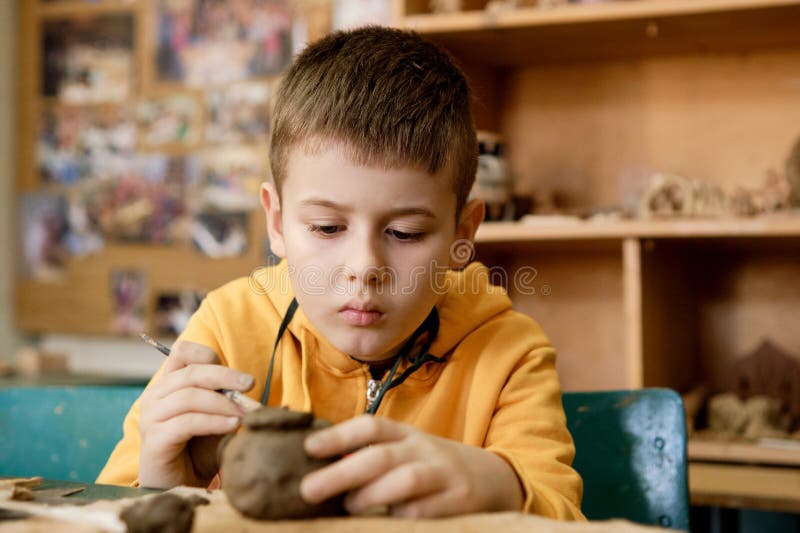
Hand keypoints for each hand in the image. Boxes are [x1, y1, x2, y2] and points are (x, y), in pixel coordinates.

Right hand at [138, 341, 254, 487]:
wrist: (180, 486)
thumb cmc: (198, 450)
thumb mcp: (216, 417)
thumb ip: (226, 398)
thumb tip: (251, 385)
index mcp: (168, 385)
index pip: (180, 353)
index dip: (205, 353)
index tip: (231, 368)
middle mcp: (155, 397)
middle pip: (190, 373)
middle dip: (225, 377)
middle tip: (250, 384)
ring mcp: (151, 418)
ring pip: (189, 396)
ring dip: (223, 402)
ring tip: (245, 413)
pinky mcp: (154, 440)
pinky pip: (187, 422)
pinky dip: (214, 421)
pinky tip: (233, 425)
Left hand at [299, 415, 522, 517]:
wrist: (493, 478)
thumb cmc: (432, 468)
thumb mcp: (406, 452)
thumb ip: (370, 455)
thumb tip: (316, 467)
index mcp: (406, 434)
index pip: (371, 427)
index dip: (338, 435)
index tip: (308, 448)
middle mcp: (424, 450)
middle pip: (381, 456)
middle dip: (342, 472)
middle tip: (308, 490)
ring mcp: (444, 475)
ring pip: (406, 480)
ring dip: (373, 495)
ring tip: (349, 507)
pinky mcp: (460, 502)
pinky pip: (427, 511)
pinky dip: (404, 517)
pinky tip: (386, 524)